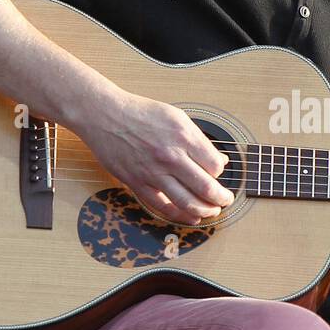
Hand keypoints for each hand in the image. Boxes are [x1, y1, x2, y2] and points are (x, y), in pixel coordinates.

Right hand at [80, 89, 234, 223]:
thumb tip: (219, 159)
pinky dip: (180, 215)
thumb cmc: (139, 113)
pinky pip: (163, 207)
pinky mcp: (137, 183)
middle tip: (226, 200)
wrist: (104, 115)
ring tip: (212, 211)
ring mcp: (153, 172)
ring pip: (187, 202)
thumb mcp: (176, 117)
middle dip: (222, 198)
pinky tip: (191, 216)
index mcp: (183, 136)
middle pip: (206, 188)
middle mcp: (170, 156)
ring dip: (205, 211)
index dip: (222, 172)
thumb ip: (198, 140)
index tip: (220, 172)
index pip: (215, 165)